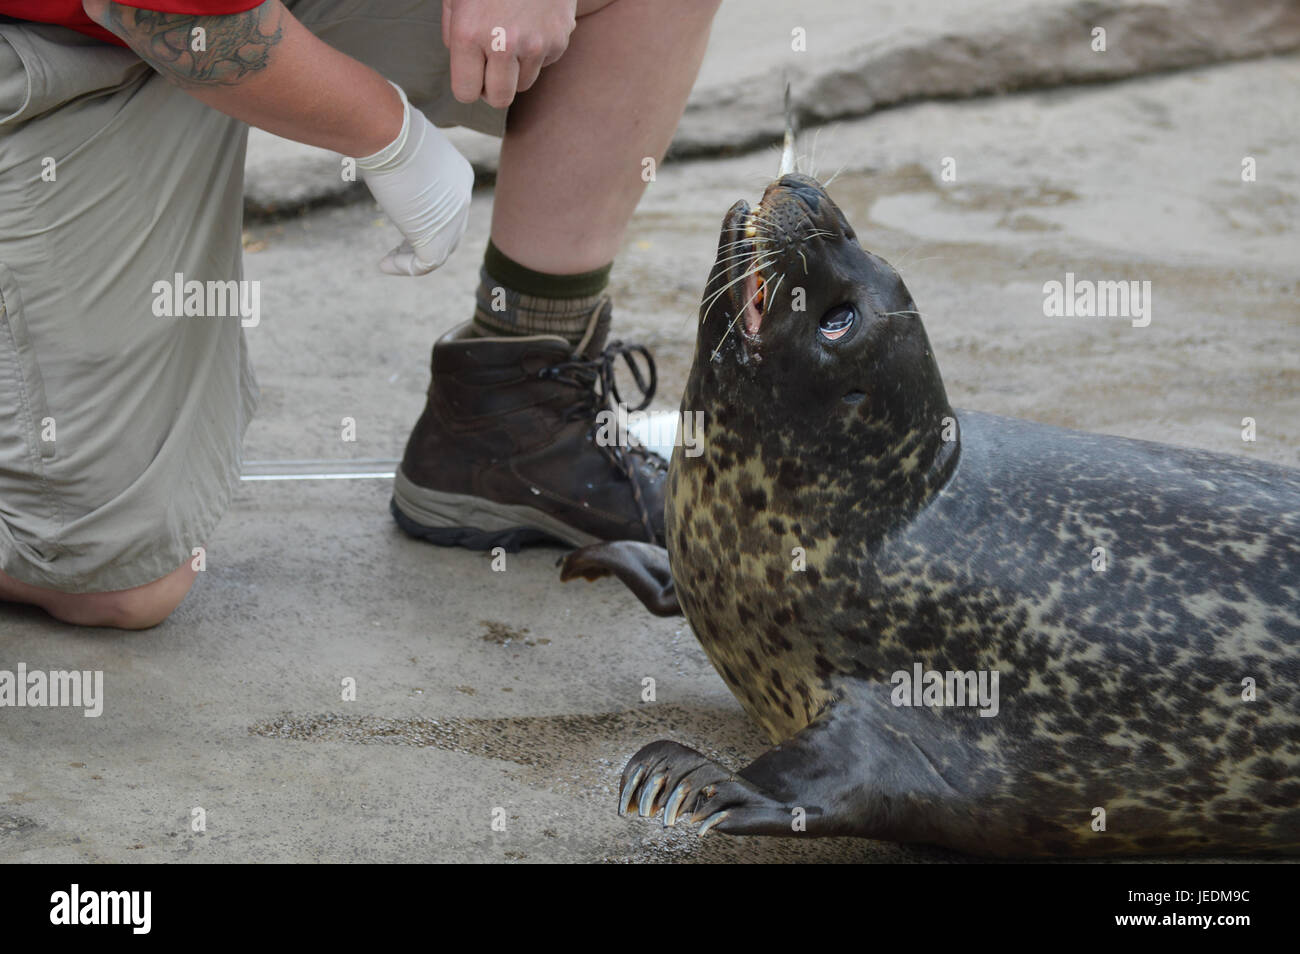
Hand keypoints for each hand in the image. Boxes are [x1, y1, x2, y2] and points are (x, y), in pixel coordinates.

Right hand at [357, 84, 474, 275]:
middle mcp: (462, 197)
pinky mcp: (435, 234)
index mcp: (460, 175)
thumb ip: (404, 160)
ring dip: (412, 259)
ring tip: (389, 261)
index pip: (450, 208)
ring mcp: (452, 218)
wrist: (386, 132)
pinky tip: (384, 265)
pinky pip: (426, 263)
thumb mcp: (404, 144)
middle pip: (450, 232)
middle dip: (422, 242)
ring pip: (440, 250)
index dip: (427, 220)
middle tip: (397, 250)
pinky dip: (404, 267)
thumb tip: (382, 153)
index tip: (401, 222)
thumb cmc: (387, 128)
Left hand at [442, 0, 577, 107]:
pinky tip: (531, 25)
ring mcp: (535, 44)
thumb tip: (464, 68)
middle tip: (491, 70)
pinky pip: (544, 63)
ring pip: (523, 84)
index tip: (472, 76)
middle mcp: (502, 44)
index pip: (466, 93)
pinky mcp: (558, 40)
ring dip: (516, 70)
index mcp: (469, 34)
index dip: (468, 86)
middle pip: (499, 98)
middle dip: (493, 89)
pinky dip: (537, 52)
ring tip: (512, 40)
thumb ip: (453, 34)